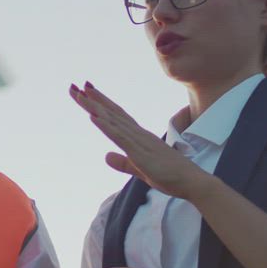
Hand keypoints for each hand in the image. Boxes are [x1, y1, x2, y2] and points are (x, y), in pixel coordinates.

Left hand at [69, 81, 211, 200]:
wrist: (192, 181)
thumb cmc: (170, 175)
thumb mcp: (139, 170)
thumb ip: (123, 163)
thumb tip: (106, 156)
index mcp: (138, 137)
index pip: (116, 116)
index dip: (100, 104)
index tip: (86, 92)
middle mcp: (138, 134)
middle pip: (111, 113)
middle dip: (92, 100)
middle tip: (74, 86)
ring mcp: (139, 142)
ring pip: (113, 121)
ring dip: (95, 107)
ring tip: (80, 94)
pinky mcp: (140, 153)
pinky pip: (120, 137)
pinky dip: (106, 126)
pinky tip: (93, 117)